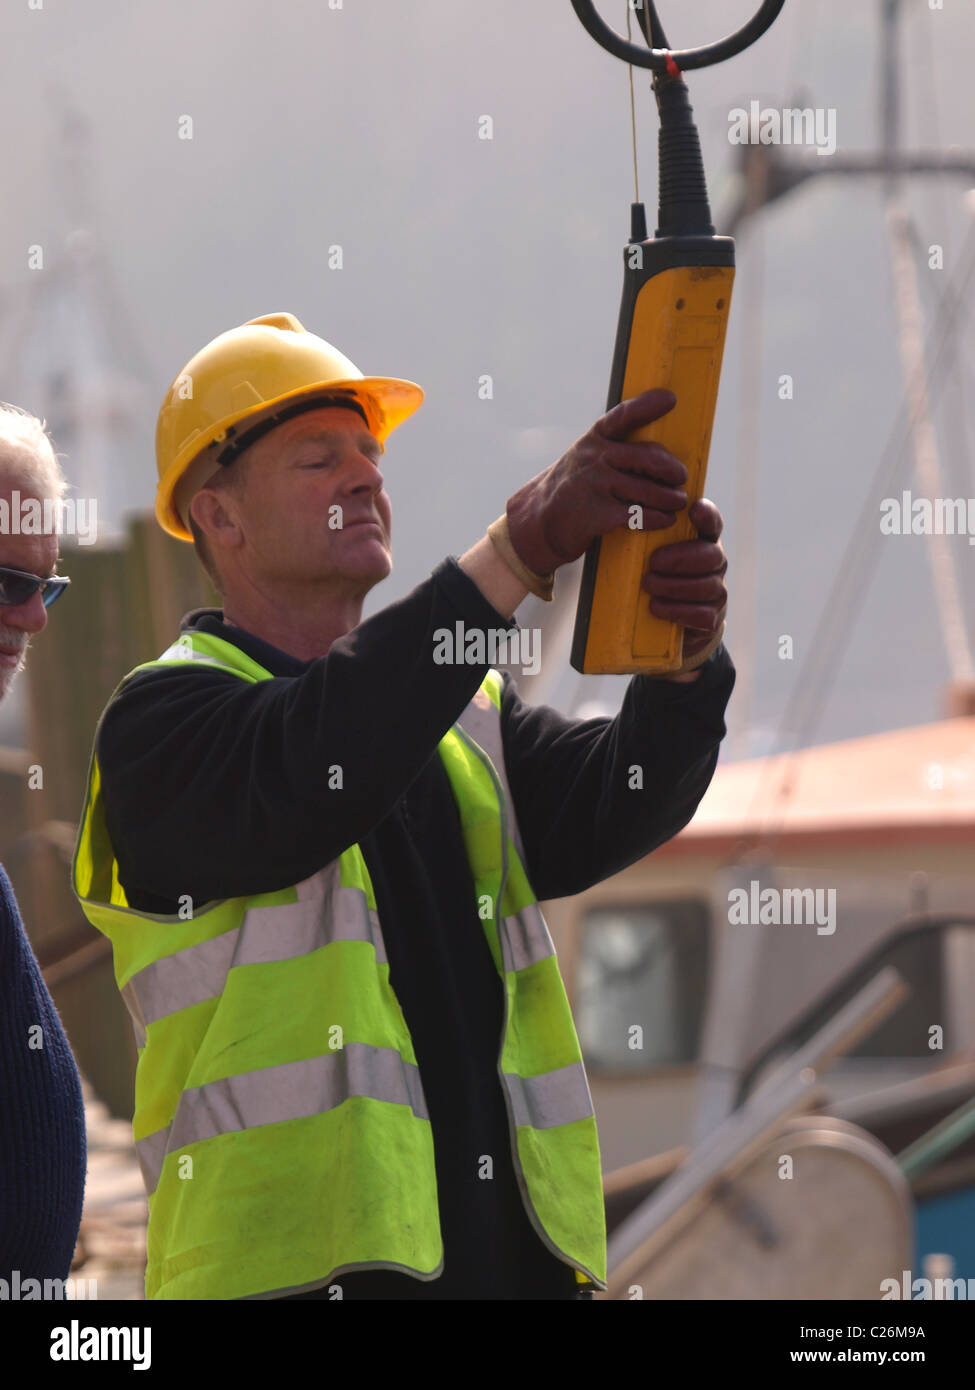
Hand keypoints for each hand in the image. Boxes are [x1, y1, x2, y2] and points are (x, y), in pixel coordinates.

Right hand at [505, 389, 686, 575]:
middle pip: (647, 457)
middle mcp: (594, 457)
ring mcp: (594, 484)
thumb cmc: (574, 488)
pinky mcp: (597, 514)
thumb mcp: (586, 457)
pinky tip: (664, 519)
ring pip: (648, 489)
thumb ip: (615, 449)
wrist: (538, 522)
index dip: (648, 406)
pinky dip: (657, 518)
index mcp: (594, 439)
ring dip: (670, 498)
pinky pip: (638, 514)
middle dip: (671, 469)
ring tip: (677, 502)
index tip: (670, 399)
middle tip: (681, 478)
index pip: (624, 416)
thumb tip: (661, 454)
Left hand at [642, 497, 727, 660]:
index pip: (712, 522)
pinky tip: (657, 607)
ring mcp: (717, 591)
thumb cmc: (654, 577)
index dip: (707, 515)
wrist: (668, 622)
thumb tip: (621, 520)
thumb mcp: (650, 554)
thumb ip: (646, 537)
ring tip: (648, 586)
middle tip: (653, 562)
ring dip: (674, 586)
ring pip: (707, 586)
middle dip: (681, 558)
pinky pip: (702, 615)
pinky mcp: (713, 618)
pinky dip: (677, 611)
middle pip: (712, 555)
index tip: (693, 509)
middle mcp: (715, 564)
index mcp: (703, 541)